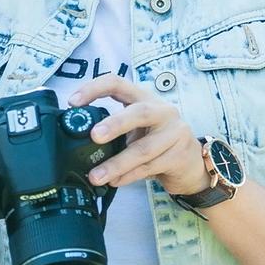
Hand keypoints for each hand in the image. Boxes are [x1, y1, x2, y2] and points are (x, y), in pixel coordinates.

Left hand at [70, 75, 208, 195]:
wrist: (191, 163)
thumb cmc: (156, 141)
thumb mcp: (137, 127)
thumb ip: (114, 128)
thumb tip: (77, 140)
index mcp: (144, 98)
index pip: (118, 83)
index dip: (94, 89)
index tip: (73, 102)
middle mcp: (163, 111)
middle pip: (140, 113)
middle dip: (115, 124)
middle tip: (94, 135)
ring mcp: (174, 133)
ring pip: (143, 149)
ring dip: (117, 163)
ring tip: (96, 175)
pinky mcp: (179, 156)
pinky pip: (150, 167)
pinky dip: (129, 176)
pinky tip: (115, 181)